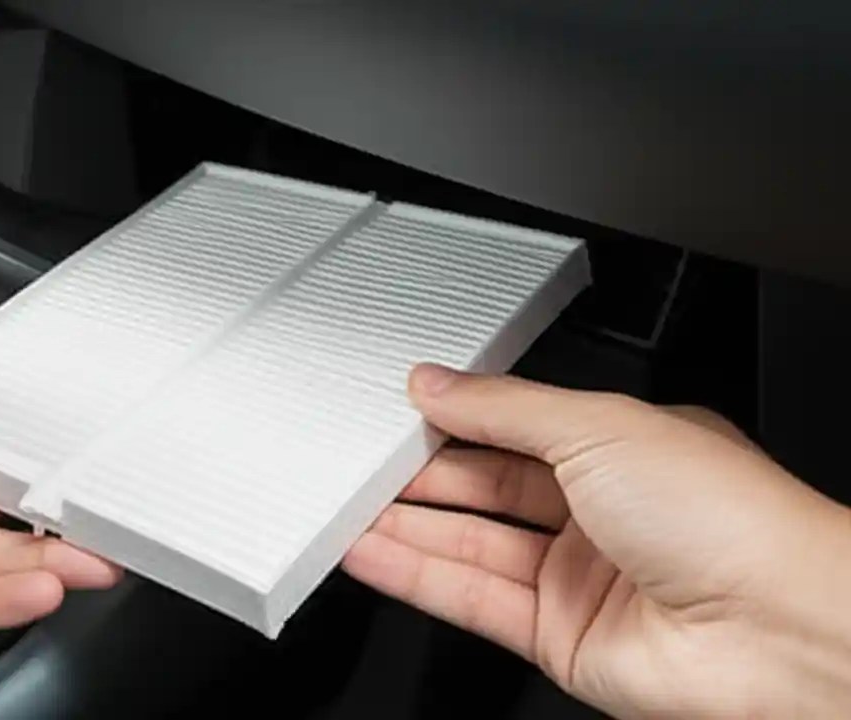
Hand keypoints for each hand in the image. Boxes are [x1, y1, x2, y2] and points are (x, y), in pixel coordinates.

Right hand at [344, 364, 850, 717]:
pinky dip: (414, 575)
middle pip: (486, 489)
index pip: (515, 428)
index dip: (455, 419)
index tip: (399, 408)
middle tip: (357, 458)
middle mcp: (602, 514)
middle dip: (420, 473)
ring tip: (343, 505)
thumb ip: (502, 408)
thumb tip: (437, 384)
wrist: (779, 631)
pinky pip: (470, 599)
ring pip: (470, 545)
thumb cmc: (731, 519)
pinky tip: (371, 552)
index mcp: (624, 449)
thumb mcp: (599, 424)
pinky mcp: (559, 638)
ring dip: (404, 526)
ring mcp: (579, 579)